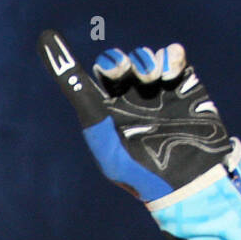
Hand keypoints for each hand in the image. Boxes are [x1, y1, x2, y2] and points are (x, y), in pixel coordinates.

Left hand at [37, 31, 230, 204]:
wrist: (187, 183)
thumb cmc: (139, 170)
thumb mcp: (104, 139)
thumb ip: (81, 98)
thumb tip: (54, 60)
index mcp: (106, 113)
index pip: (89, 80)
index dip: (83, 62)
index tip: (87, 58)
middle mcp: (129, 99)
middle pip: (118, 63)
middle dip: (119, 62)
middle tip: (123, 71)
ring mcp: (156, 90)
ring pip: (145, 57)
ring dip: (145, 60)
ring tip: (152, 78)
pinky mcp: (183, 85)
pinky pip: (172, 56)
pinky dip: (171, 57)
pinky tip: (170, 74)